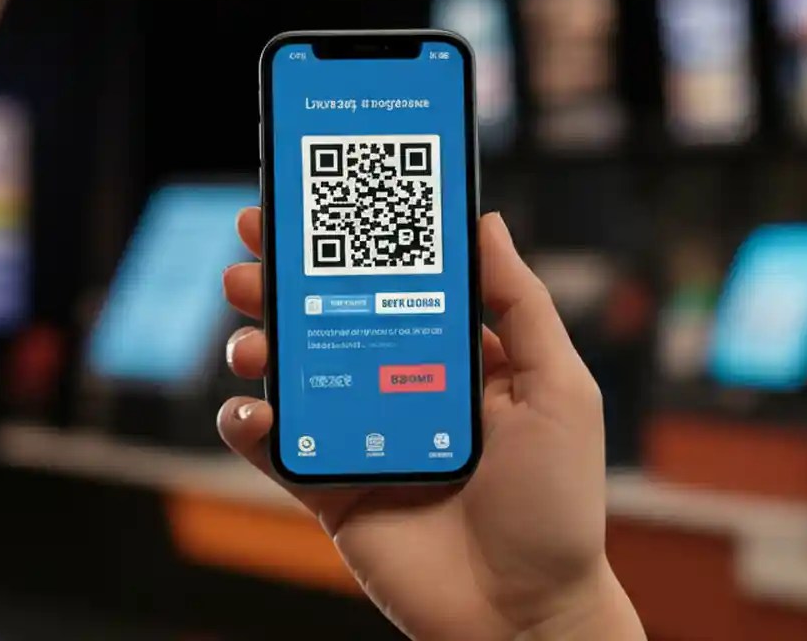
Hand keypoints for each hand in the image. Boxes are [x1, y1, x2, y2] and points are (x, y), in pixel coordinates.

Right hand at [219, 210, 643, 640]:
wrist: (524, 612)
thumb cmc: (556, 502)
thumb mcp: (558, 389)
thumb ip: (521, 306)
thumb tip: (487, 222)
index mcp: (462, 361)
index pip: (402, 288)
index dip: (362, 247)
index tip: (322, 205)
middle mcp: (408, 391)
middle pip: (336, 321)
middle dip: (291, 282)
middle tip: (252, 244)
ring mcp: (366, 438)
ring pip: (298, 376)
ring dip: (263, 343)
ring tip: (250, 330)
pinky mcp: (334, 490)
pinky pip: (278, 450)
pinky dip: (250, 426)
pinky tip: (248, 409)